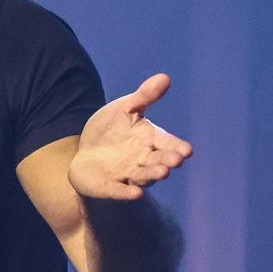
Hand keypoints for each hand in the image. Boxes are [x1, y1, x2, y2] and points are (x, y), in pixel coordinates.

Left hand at [70, 73, 192, 201]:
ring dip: (152, 176)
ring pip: (143, 177)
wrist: (85, 151)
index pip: (168, 143)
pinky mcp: (109, 186)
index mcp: (150, 140)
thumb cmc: (111, 130)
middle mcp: (143, 159)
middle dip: (167, 161)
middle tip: (176, 160)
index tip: (187, 150)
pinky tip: (134, 194)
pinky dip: (126, 193)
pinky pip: (119, 191)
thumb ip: (144, 97)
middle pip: (158, 161)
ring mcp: (127, 174)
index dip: (177, 147)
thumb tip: (165, 77)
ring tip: (163, 173)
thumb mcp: (124, 109)